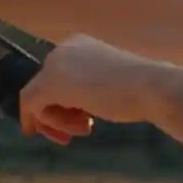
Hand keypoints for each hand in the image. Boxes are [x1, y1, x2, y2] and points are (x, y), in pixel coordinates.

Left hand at [19, 34, 169, 144]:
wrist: (151, 87)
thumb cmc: (139, 88)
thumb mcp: (106, 84)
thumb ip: (85, 90)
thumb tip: (67, 107)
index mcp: (78, 45)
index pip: (56, 77)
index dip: (61, 104)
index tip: (75, 125)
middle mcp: (62, 49)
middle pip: (43, 87)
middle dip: (54, 115)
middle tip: (70, 137)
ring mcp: (54, 65)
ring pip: (37, 97)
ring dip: (57, 122)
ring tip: (85, 129)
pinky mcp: (50, 83)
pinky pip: (31, 104)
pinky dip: (43, 123)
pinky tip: (63, 135)